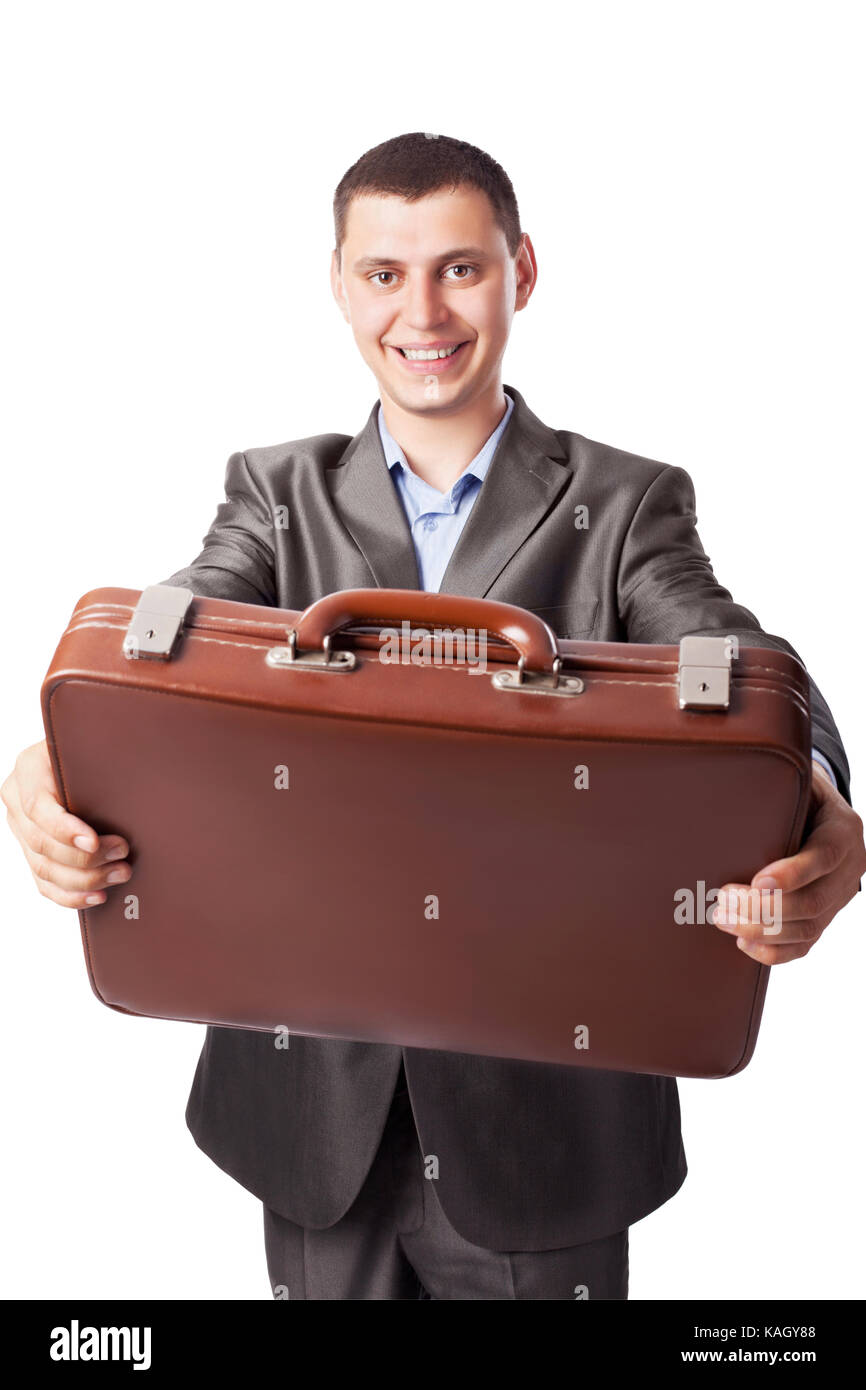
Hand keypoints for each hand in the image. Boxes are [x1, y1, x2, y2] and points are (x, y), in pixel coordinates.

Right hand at [2, 739, 131, 908]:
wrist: (87, 757)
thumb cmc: (96, 748)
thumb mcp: (95, 743)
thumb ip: (105, 754)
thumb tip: (140, 768)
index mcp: (29, 769)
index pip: (38, 807)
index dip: (64, 830)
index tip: (95, 841)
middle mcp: (17, 800)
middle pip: (42, 843)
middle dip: (85, 857)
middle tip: (122, 854)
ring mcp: (22, 828)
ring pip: (43, 868)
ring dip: (85, 879)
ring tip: (120, 873)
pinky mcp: (32, 851)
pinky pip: (45, 883)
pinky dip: (72, 895)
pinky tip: (98, 895)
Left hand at [711, 760, 864, 963]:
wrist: (818, 810)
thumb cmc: (796, 792)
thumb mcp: (794, 781)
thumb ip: (775, 790)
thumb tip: (727, 790)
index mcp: (842, 829)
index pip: (823, 856)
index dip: (792, 874)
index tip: (756, 882)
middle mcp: (849, 866)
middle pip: (813, 901)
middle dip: (765, 908)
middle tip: (723, 901)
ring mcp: (840, 895)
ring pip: (808, 928)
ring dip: (762, 932)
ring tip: (723, 919)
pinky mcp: (826, 915)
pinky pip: (806, 944)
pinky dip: (774, 951)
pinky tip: (744, 943)